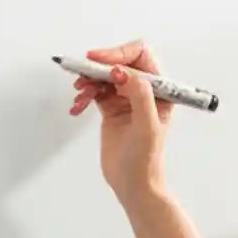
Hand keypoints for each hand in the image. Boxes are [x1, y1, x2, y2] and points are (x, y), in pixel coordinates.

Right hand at [69, 38, 173, 202]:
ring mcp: (126, 98)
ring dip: (89, 80)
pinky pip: (95, 91)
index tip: (99, 60)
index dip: (119, 53)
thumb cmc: (146, 160)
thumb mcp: (147, 126)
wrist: (132, 183)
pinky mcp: (111, 108)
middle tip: (82, 74)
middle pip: (119, 62)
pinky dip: (85, 94)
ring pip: (104, 76)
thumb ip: (139, 95)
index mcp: (160, 90)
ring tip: (80, 93)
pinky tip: (78, 105)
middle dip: (100, 66)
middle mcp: (144, 91)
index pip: (141, 57)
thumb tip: (122, 71)